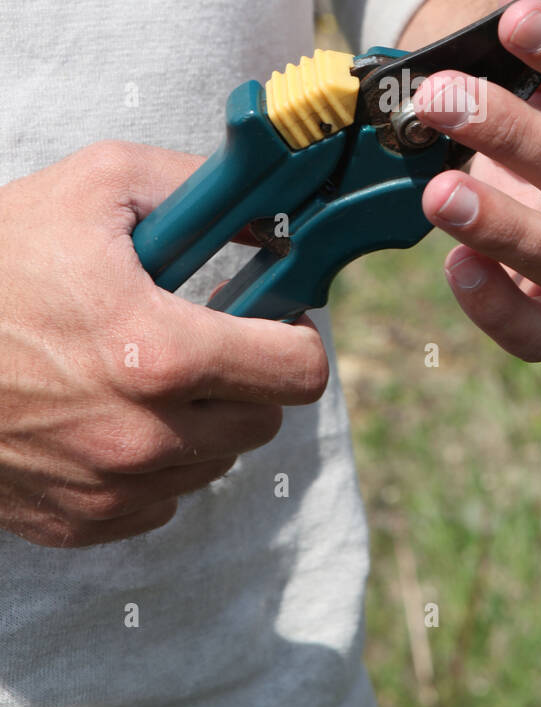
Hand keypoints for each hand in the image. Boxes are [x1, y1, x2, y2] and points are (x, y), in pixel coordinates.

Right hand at [0, 143, 327, 547]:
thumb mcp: (98, 185)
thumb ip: (198, 186)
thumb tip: (270, 212)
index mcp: (160, 352)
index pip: (298, 372)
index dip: (296, 335)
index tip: (274, 316)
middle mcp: (142, 435)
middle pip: (264, 420)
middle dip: (249, 375)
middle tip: (208, 337)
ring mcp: (108, 487)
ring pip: (215, 462)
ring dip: (201, 419)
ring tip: (146, 370)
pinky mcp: (76, 522)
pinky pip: (160, 500)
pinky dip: (153, 461)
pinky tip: (111, 412)